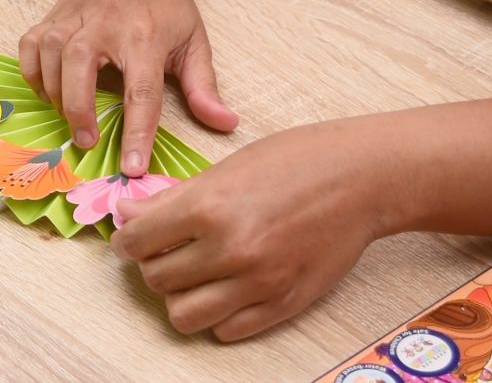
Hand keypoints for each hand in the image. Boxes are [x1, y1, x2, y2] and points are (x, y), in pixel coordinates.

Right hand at [19, 0, 238, 175]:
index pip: (143, 91)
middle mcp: (106, 25)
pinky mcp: (53, 16)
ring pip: (52, 55)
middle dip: (79, 109)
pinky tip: (48, 91)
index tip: (132, 166)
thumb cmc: (165, 4)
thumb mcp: (194, 41)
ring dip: (56, 94)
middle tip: (87, 142)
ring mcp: (75, 18)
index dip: (138, 131)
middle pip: (81, 67)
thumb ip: (204, 87)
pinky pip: (30, 45)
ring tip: (71, 120)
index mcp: (147, 36)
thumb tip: (226, 123)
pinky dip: (32, 72)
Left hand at [109, 122, 383, 340]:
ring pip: (184, 315)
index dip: (128, 240)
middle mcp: (231, 248)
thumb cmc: (298, 161)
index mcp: (210, 207)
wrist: (363, 178)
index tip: (133, 239)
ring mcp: (259, 282)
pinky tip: (226, 289)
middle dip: (154, 264)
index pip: (137, 241)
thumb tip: (128, 215)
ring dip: (181, 297)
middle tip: (168, 250)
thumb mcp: (228, 167)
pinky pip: (226, 331)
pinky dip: (218, 314)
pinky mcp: (283, 304)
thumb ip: (174, 198)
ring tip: (195, 276)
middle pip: (156, 279)